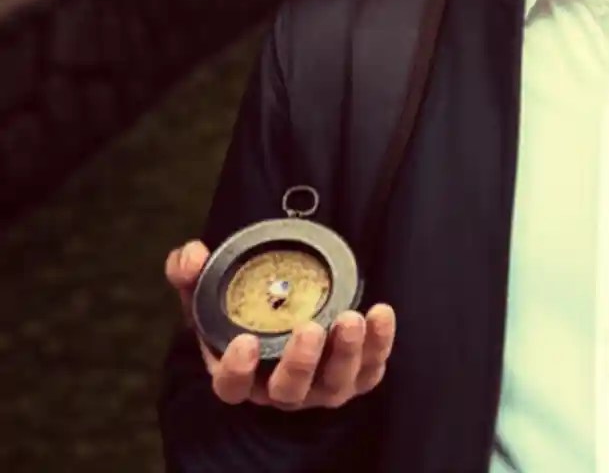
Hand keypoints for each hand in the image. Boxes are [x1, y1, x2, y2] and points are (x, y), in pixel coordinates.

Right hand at [164, 239, 395, 409]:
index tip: (244, 342)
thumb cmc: (249, 312)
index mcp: (243, 375)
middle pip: (289, 389)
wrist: (290, 314)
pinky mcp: (357, 377)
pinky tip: (380, 313)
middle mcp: (281, 389)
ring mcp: (321, 388)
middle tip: (309, 328)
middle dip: (300, 362)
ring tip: (351, 318)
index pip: (232, 387)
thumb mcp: (215, 296)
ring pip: (334, 383)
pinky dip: (379, 342)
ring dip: (345, 352)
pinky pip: (370, 367)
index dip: (237, 371)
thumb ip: (194, 276)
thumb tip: (191, 255)